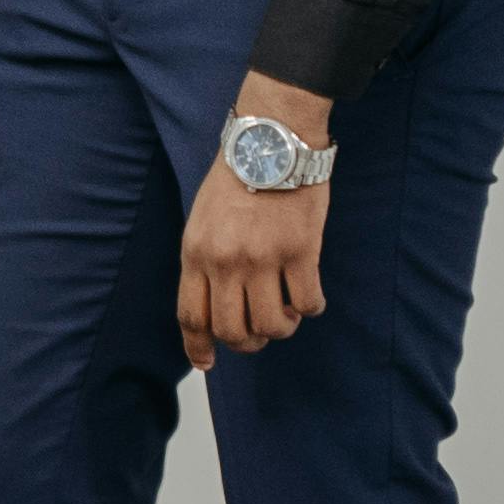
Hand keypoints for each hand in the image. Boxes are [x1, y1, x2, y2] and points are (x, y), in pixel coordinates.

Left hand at [178, 73, 335, 371]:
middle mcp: (226, 261)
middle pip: (232, 331)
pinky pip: (308, 302)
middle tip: (261, 331)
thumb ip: (203, 260)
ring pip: (271, 325)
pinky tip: (311, 297)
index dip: (199, 347)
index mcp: (196, 253)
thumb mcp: (202, 219)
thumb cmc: (237, 177)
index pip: (191, 316)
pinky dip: (311, 308)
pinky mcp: (300, 250)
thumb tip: (211, 303)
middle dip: (248, 342)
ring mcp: (263, 258)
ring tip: (287, 312)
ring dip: (282, 327)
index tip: (207, 363)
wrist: (272, 140)